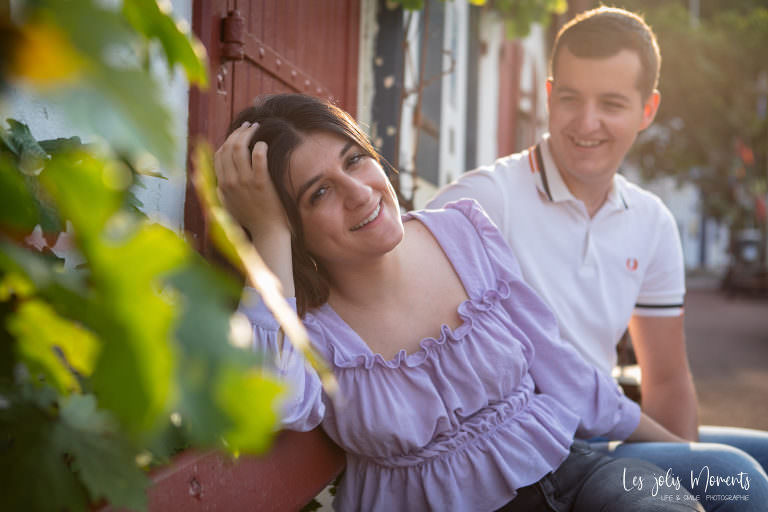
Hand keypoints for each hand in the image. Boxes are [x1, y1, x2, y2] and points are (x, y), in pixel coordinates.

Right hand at [214, 122, 289, 238]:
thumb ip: (216, 191)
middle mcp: (230, 182)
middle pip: (229, 147)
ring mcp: (245, 182)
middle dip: (238, 132)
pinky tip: (264, 143)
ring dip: (248, 134)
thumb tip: (202, 179)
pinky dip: (260, 146)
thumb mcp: (226, 206)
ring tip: (257, 128)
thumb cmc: (250, 219)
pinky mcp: (262, 183)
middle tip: (249, 126)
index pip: (219, 154)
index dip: (227, 140)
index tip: (237, 133)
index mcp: (221, 185)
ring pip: (241, 148)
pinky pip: (258, 157)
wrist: (267, 232)